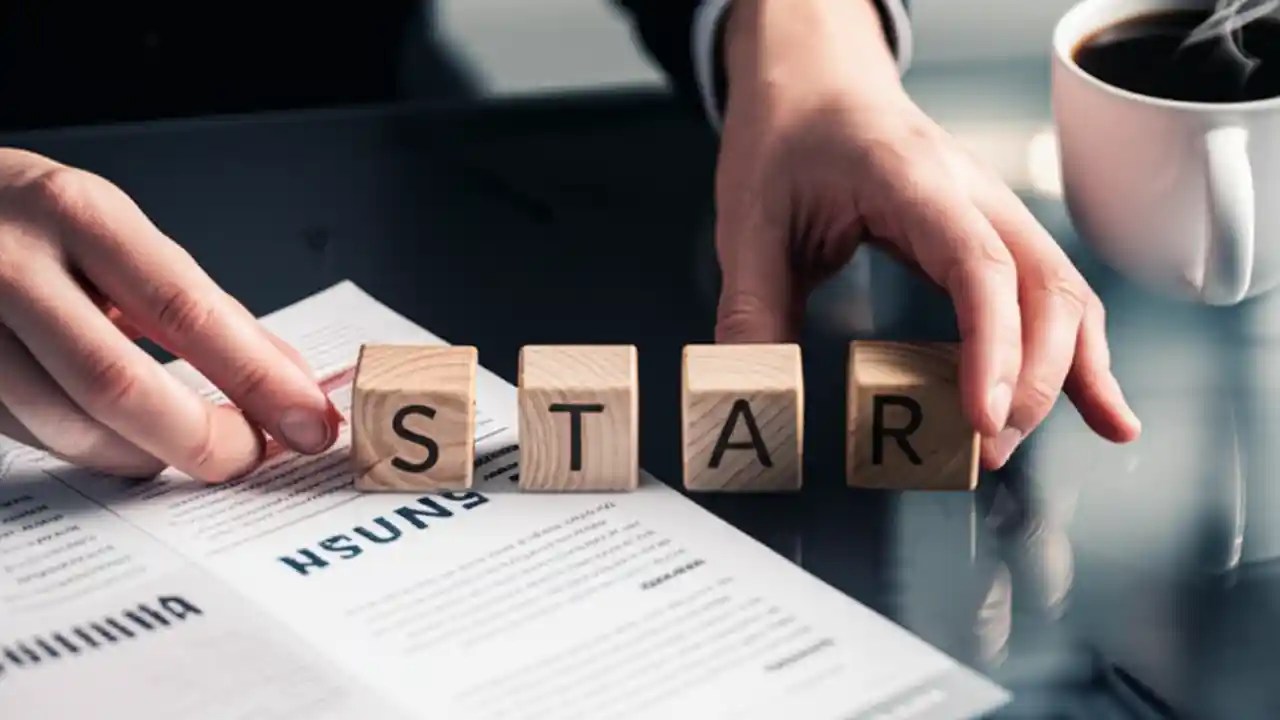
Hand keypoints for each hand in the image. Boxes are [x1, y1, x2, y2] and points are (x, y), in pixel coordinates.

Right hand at [0, 149, 339, 480]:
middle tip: (249, 456)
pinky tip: (123, 438)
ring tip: (187, 448)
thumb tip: (288, 381)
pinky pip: (29, 433)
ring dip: (146, 456)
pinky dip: (92, 448)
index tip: (309, 421)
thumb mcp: (113, 232)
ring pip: (68, 426)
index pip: (186, 312)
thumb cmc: (27, 221)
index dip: (257, 380)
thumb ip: (199, 305)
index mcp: (78, 214)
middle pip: (119, 385)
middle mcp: (11, 263)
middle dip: (202, 439)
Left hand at [713, 0, 1140, 467]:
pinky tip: (1101, 410)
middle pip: (1044, 287)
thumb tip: (759, 397)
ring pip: (1063, 293)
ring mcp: (990, 213)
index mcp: (910, 179)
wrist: (814, 84)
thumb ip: (752, 312)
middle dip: (1033, 379)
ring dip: (1063, 374)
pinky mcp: (990, 236)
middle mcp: (970, 194)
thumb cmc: (788, 138)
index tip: (983, 417)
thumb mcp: (748, 223)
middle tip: (986, 449)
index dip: (992, 347)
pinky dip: (1078, 356)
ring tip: (1022, 445)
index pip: (977, 265)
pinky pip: (1052, 296)